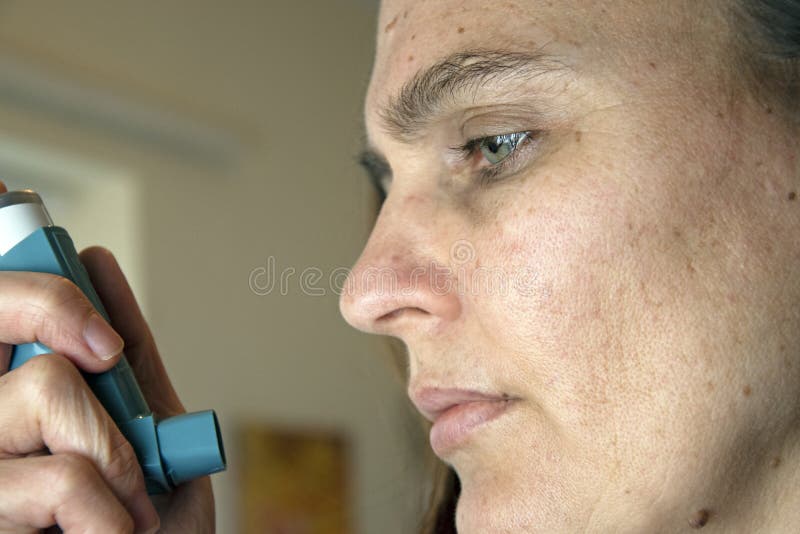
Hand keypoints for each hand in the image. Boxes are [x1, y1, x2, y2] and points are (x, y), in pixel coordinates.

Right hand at [0, 182, 213, 532]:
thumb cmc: (149, 524)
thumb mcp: (149, 431)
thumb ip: (123, 356)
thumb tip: (94, 259)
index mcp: (6, 389)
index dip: (16, 269)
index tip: (36, 244)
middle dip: (49, 304)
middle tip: (107, 356)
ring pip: (39, 389)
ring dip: (112, 446)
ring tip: (126, 500)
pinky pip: (57, 475)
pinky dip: (110, 504)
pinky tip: (110, 532)